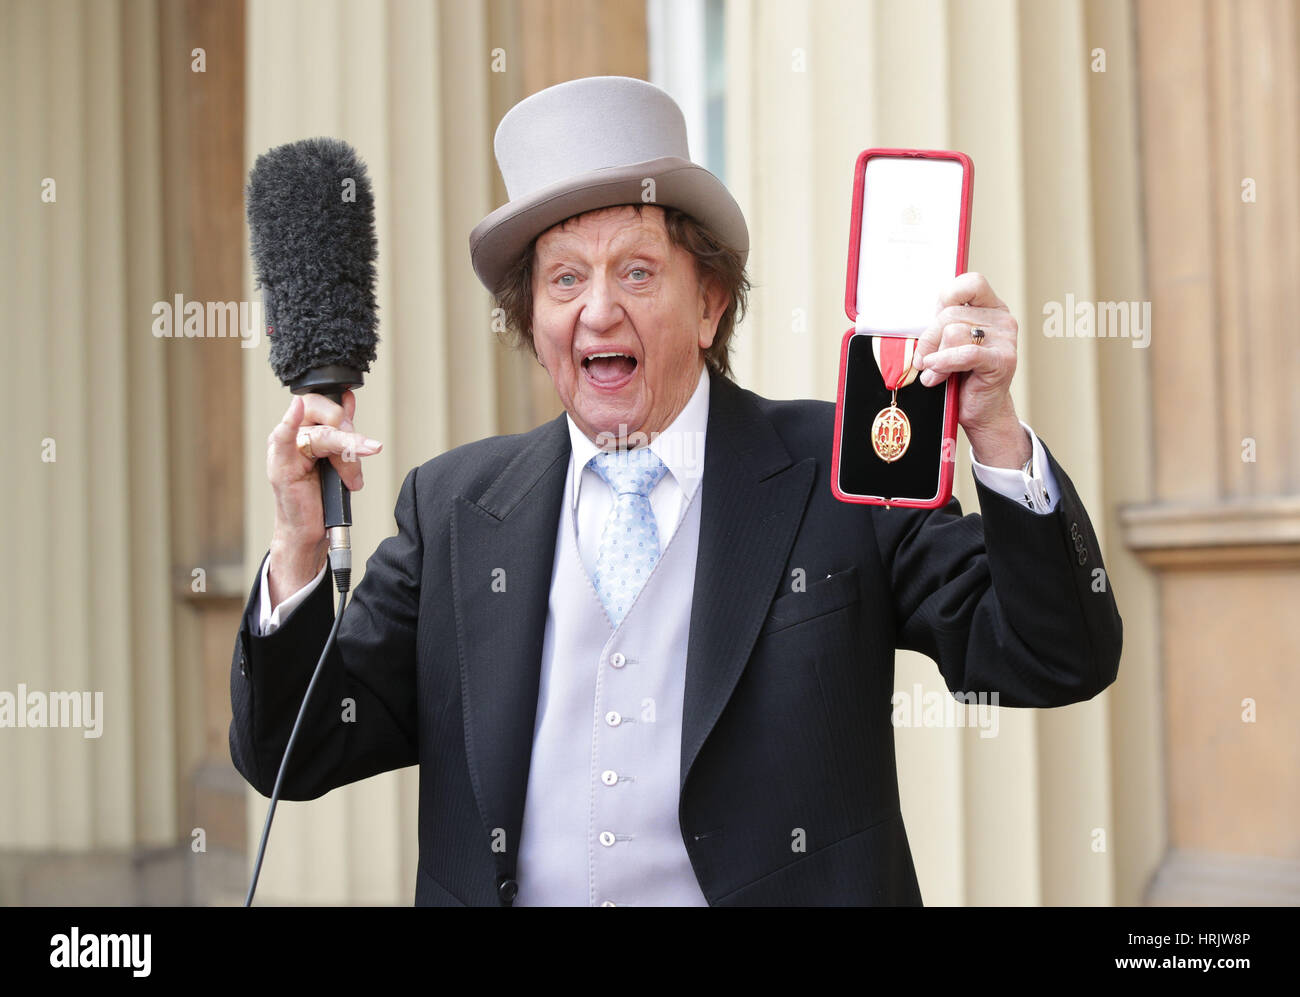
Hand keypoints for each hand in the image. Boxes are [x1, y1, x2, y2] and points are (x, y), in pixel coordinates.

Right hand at [265, 391, 381, 602]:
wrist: (308, 529)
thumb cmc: (319, 494)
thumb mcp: (336, 456)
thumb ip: (340, 427)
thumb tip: (348, 398)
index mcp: (304, 429)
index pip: (326, 404)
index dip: (346, 415)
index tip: (362, 436)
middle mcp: (292, 435)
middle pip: (327, 416)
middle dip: (350, 438)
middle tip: (359, 459)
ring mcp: (284, 449)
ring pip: (323, 435)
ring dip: (346, 457)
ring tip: (352, 480)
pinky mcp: (280, 466)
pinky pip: (284, 437)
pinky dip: (290, 423)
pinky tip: (295, 408)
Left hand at [912, 272, 1030, 468]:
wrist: (981, 411)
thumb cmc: (963, 377)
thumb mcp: (947, 344)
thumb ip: (940, 326)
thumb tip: (914, 323)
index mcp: (990, 308)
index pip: (970, 283)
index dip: (947, 298)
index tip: (934, 321)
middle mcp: (1002, 319)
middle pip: (950, 314)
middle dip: (929, 339)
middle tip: (926, 360)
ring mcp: (1005, 339)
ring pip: (952, 332)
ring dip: (936, 357)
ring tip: (937, 373)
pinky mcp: (1002, 360)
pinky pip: (965, 353)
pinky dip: (944, 363)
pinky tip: (935, 374)